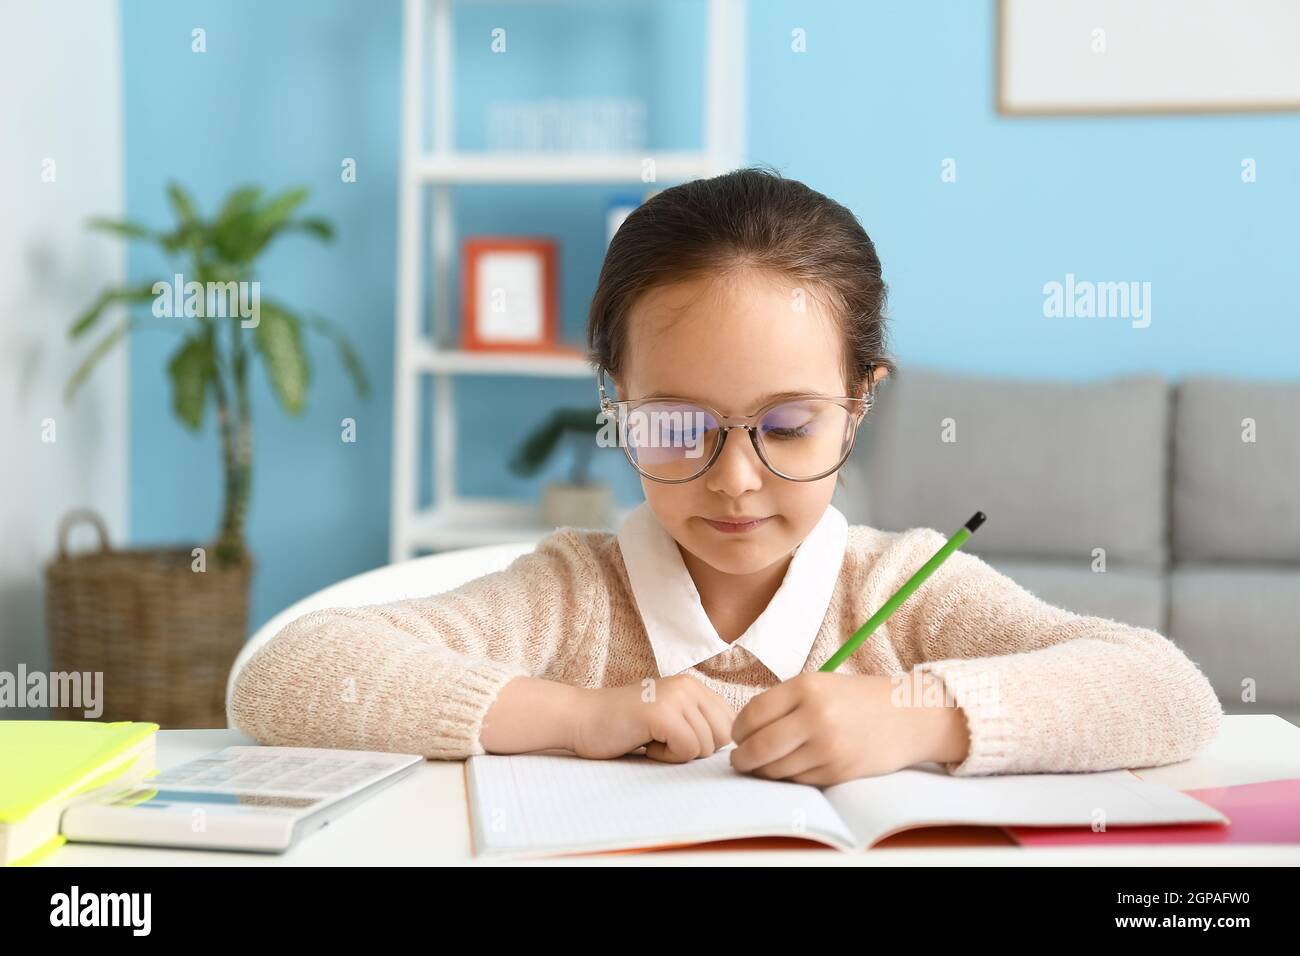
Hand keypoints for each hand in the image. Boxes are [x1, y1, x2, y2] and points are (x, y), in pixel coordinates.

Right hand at [570, 675, 735, 762]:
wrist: (580, 719)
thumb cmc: (623, 726)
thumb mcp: (670, 717)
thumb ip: (699, 723)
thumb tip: (737, 745)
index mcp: (694, 686)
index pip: (731, 725)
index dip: (707, 743)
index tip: (676, 739)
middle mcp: (689, 685)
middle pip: (723, 738)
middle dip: (695, 750)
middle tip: (662, 740)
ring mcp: (675, 696)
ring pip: (705, 746)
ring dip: (677, 754)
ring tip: (650, 738)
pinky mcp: (660, 713)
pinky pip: (687, 750)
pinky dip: (665, 757)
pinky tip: (644, 743)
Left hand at [730, 672, 969, 784]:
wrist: (909, 716)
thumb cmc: (858, 698)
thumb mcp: (819, 685)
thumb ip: (783, 703)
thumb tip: (743, 730)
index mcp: (806, 688)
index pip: (752, 714)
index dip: (738, 730)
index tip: (737, 735)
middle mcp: (815, 717)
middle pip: (758, 747)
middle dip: (742, 758)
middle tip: (739, 759)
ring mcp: (827, 748)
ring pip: (775, 769)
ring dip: (761, 771)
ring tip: (760, 765)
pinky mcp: (837, 772)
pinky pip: (797, 780)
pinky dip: (787, 777)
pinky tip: (789, 768)